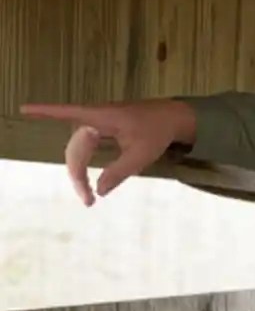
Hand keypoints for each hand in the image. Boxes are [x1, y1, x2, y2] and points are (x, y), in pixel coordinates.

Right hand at [20, 100, 197, 205]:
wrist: (175, 118)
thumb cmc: (158, 132)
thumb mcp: (141, 155)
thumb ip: (118, 172)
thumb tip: (99, 190)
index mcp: (101, 117)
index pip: (67, 113)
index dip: (44, 112)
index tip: (23, 110)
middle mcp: (95, 118)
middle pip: (75, 148)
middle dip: (76, 174)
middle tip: (88, 200)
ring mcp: (98, 124)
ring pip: (79, 150)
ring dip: (78, 171)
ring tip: (87, 196)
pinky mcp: (103, 130)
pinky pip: (86, 146)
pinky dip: (82, 161)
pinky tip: (76, 173)